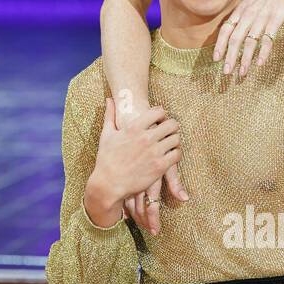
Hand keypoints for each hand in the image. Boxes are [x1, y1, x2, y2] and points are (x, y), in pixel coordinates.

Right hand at [113, 95, 189, 236]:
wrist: (109, 183)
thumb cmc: (106, 159)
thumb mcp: (106, 134)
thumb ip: (110, 115)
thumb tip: (110, 99)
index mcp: (134, 127)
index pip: (158, 111)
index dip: (161, 114)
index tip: (160, 120)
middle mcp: (146, 138)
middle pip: (172, 124)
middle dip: (171, 126)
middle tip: (169, 131)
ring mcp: (154, 152)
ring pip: (176, 139)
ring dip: (175, 140)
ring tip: (170, 143)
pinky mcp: (160, 166)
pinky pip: (177, 155)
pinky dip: (176, 153)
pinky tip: (170, 155)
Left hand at [212, 0, 283, 77]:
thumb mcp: (252, 3)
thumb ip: (241, 16)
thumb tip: (230, 33)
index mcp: (241, 10)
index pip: (226, 29)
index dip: (220, 45)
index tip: (216, 59)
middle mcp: (249, 14)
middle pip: (235, 38)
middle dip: (230, 56)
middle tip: (226, 72)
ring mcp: (262, 16)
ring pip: (250, 41)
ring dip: (245, 59)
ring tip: (242, 73)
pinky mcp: (276, 19)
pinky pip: (268, 38)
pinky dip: (263, 52)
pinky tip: (260, 63)